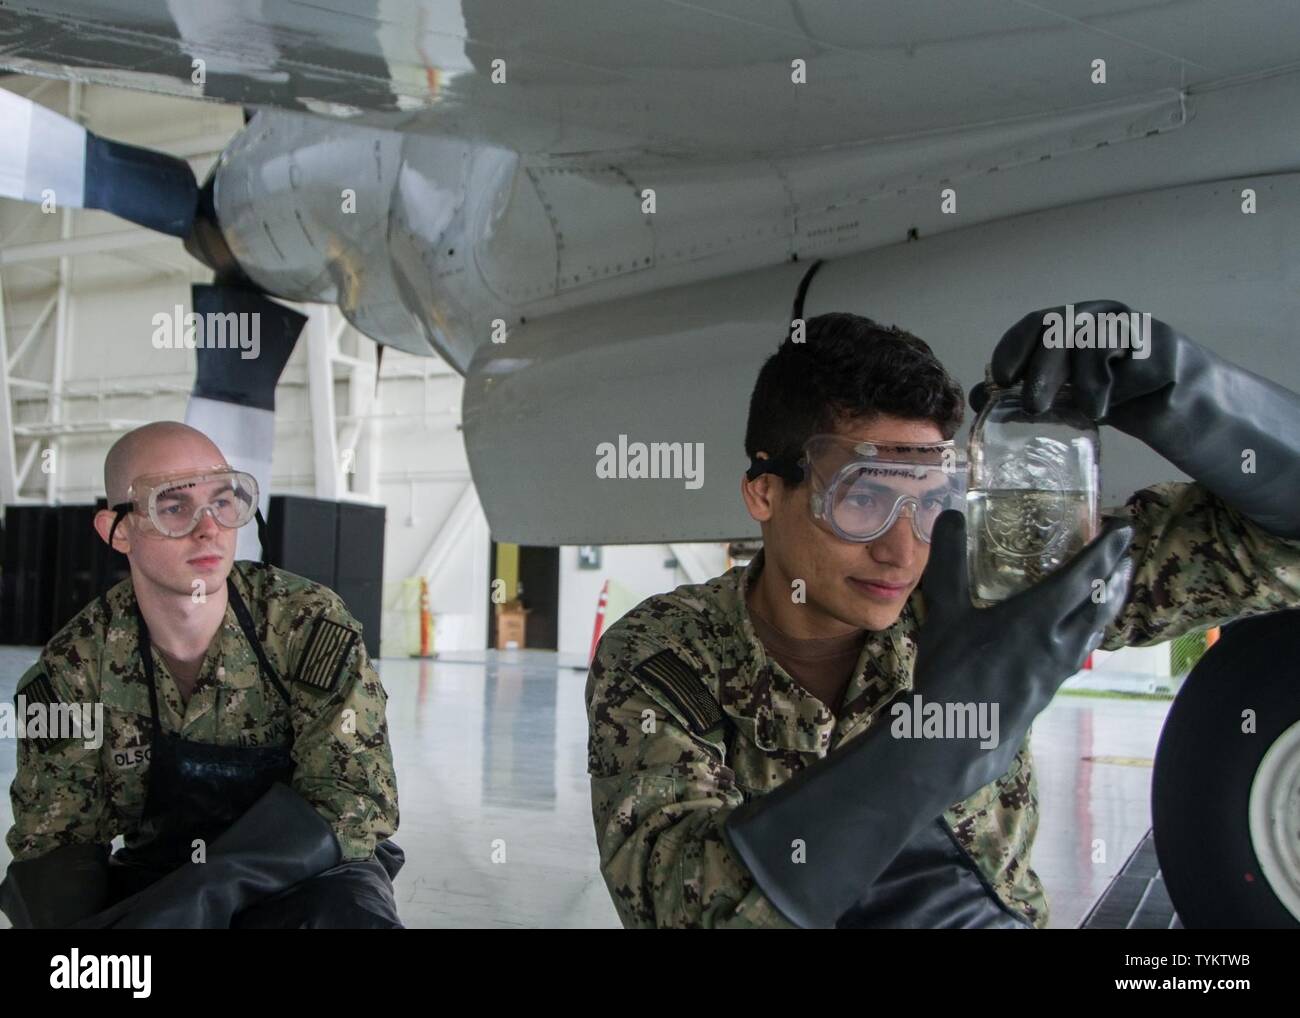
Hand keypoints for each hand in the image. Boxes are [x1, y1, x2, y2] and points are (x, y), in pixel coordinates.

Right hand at [914, 509, 1134, 795]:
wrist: (953, 740)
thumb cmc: (950, 673)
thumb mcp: (944, 613)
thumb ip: (950, 562)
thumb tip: (952, 513)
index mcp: (1037, 619)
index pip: (1083, 577)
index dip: (1106, 550)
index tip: (1125, 529)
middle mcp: (1057, 645)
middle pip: (1101, 605)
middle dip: (1118, 577)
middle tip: (1128, 555)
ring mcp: (1056, 672)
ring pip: (1094, 632)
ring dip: (1108, 605)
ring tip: (1114, 590)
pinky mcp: (1047, 691)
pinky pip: (1078, 653)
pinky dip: (1087, 633)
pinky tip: (1076, 637)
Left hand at [969, 300, 1299, 538]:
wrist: (1179, 408)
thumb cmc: (1118, 399)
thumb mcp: (1066, 400)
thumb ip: (1030, 396)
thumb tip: (979, 400)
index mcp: (1068, 329)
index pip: (1033, 326)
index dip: (1013, 348)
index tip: (999, 379)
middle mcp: (1095, 319)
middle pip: (1059, 327)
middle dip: (1042, 367)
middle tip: (1034, 404)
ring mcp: (1128, 326)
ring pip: (1092, 337)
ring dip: (1080, 378)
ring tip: (1079, 411)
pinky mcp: (1159, 343)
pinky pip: (1128, 356)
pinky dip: (1112, 382)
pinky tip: (1107, 406)